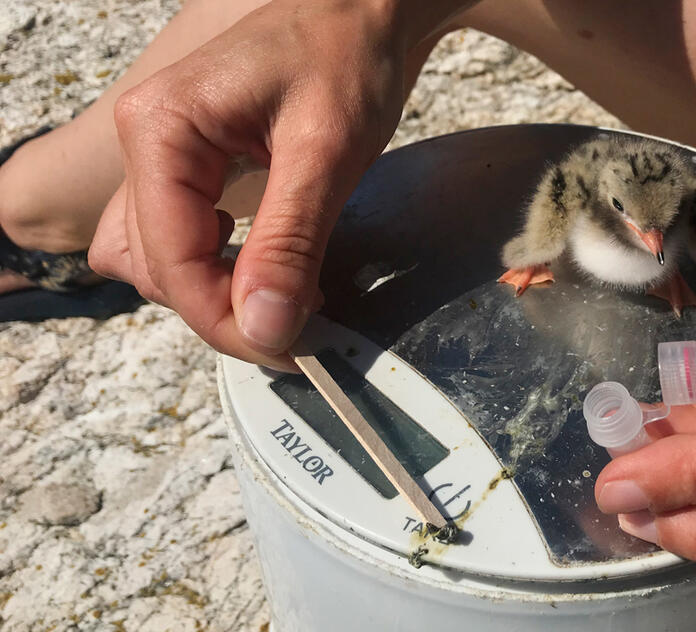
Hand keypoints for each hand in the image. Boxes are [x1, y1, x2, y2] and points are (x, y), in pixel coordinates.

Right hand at [88, 0, 468, 368]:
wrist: (364, 9)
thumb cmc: (346, 55)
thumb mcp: (326, 153)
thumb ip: (289, 242)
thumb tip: (264, 328)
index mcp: (161, 129)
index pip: (169, 259)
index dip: (222, 319)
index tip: (287, 349)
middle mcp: (147, 141)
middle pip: (155, 266)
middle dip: (221, 310)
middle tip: (297, 329)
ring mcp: (164, 154)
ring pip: (159, 258)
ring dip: (214, 294)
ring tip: (286, 299)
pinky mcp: (191, 165)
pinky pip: (180, 236)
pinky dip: (218, 268)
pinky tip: (269, 271)